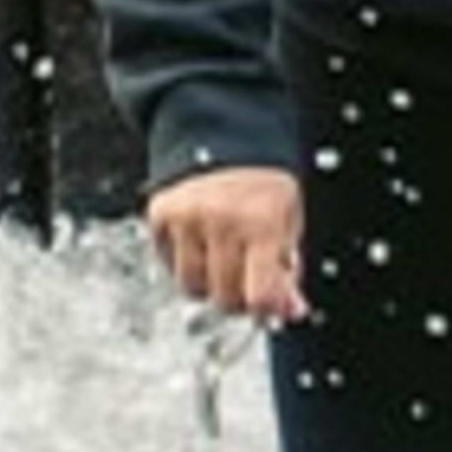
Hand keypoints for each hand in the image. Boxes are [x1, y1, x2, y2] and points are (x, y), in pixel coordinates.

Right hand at [145, 163, 308, 324]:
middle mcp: (221, 220)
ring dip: (210, 283)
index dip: (269, 310)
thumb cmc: (264, 186)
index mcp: (262, 221)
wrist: (229, 139)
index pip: (261, 295)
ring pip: (192, 287)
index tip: (273, 309)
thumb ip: (288, 271)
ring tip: (224, 259)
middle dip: (241, 297)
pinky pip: (169, 265)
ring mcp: (186, 218)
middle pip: (225, 298)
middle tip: (250, 278)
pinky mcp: (161, 215)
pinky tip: (203, 244)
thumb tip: (287, 312)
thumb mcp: (290, 224)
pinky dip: (186, 263)